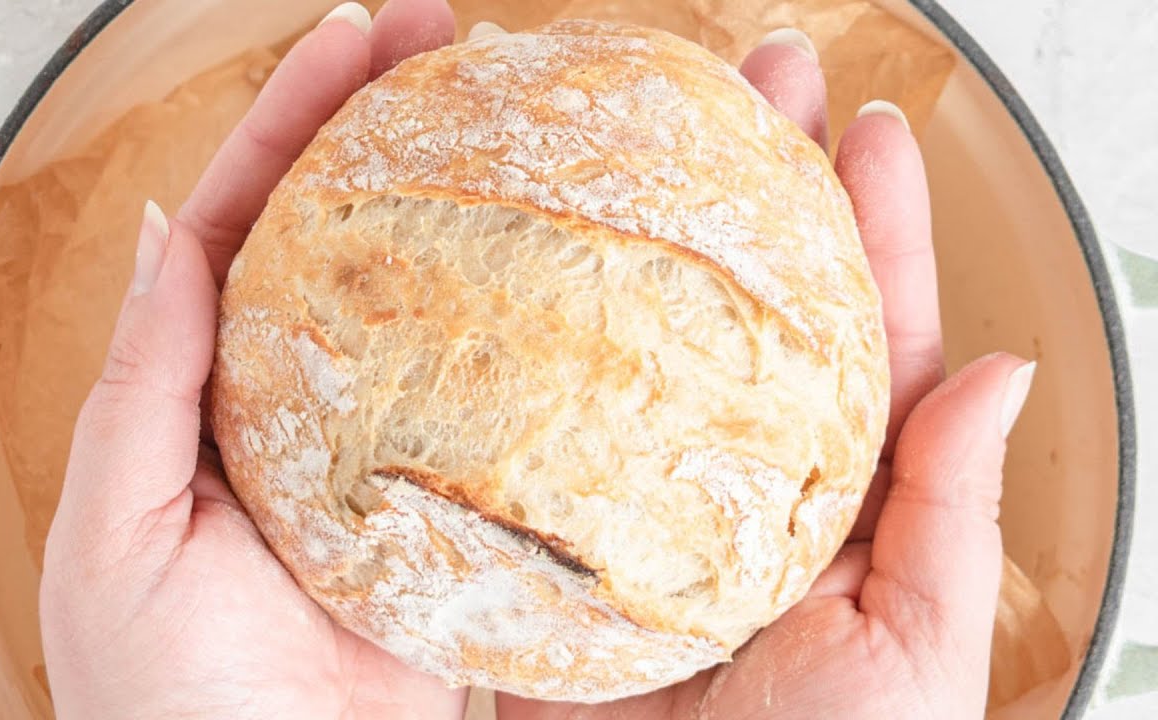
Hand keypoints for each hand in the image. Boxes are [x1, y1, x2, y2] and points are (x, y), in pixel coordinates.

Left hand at [38, 2, 463, 717]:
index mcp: (209, 393)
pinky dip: (534, 341)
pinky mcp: (457, 516)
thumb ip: (145, 384)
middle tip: (461, 45)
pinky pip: (499, 411)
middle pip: (354, 240)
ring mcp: (389, 454)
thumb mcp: (115, 530)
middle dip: (397, 132)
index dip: (294, 122)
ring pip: (435, 308)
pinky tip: (575, 284)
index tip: (354, 39)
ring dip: (474, 214)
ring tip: (527, 127)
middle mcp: (303, 406)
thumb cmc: (165, 699)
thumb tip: (166, 232)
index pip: (247, 222)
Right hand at [496, 29, 1035, 719]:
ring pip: (636, 346)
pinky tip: (508, 270)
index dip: (867, 229)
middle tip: (747, 75)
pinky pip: (535, 433)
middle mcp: (726, 485)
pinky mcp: (548, 549)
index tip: (862, 129)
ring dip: (635, 236)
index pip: (858, 340)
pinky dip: (521, 349)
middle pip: (742, 311)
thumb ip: (951, 525)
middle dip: (753, 187)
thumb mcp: (915, 663)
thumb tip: (996, 374)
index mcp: (829, 505)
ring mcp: (633, 507)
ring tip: (630, 126)